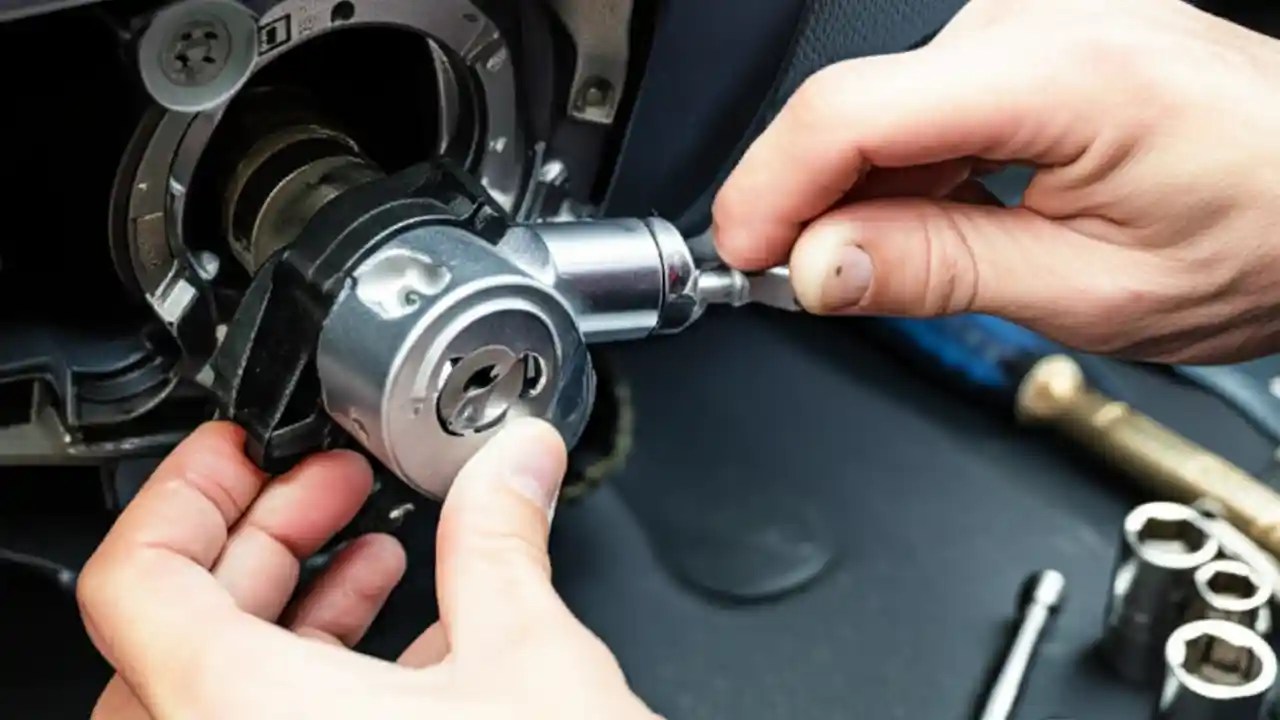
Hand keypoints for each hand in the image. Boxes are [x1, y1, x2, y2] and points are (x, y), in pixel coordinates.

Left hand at [77, 419, 656, 719]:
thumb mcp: (533, 662)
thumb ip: (502, 537)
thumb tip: (515, 460)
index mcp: (241, 716)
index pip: (137, 577)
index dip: (191, 491)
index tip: (249, 451)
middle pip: (178, 630)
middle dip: (267, 538)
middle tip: (335, 491)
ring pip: (217, 694)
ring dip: (291, 610)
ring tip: (375, 557)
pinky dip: (311, 682)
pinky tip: (408, 645)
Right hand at [714, 0, 1279, 362]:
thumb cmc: (1260, 233)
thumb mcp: (1091, 290)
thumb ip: (939, 270)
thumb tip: (817, 266)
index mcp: (1062, 71)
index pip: (849, 112)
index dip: (769, 191)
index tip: (741, 257)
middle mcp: (1039, 19)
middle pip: (854, 108)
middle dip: (812, 207)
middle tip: (814, 289)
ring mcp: (1032, 20)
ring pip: (882, 109)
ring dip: (862, 194)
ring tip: (903, 268)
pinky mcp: (1030, 39)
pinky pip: (925, 102)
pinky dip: (906, 171)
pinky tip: (937, 222)